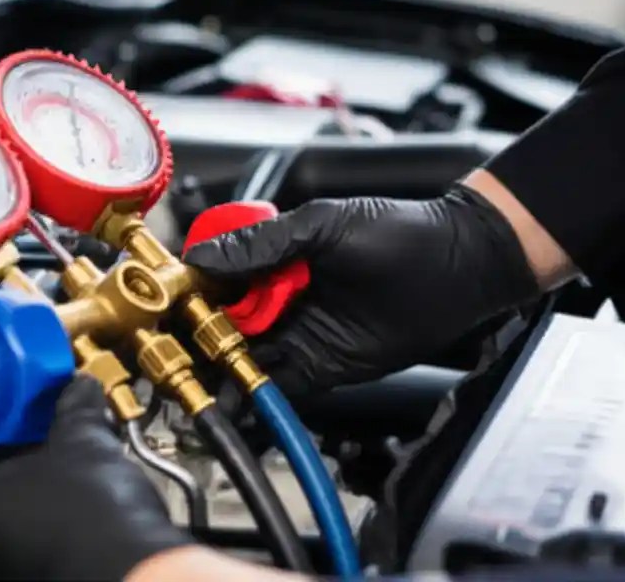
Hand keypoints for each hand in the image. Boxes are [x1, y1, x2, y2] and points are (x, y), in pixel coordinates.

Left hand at [0, 375, 192, 580]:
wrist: (136, 579)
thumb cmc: (92, 522)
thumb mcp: (83, 445)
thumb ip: (72, 410)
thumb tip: (77, 389)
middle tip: (10, 438)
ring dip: (8, 496)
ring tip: (44, 470)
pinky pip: (8, 552)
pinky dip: (25, 527)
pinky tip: (61, 508)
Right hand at [183, 184, 540, 393]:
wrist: (458, 268)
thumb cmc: (399, 234)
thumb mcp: (323, 226)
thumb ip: (263, 243)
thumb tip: (205, 256)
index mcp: (273, 257)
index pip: (216, 275)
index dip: (190, 290)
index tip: (166, 302)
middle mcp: (278, 297)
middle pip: (220, 321)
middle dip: (194, 334)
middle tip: (170, 347)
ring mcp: (296, 334)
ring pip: (242, 356)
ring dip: (216, 368)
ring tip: (189, 379)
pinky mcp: (318, 368)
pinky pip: (276, 385)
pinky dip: (252, 395)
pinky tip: (231, 399)